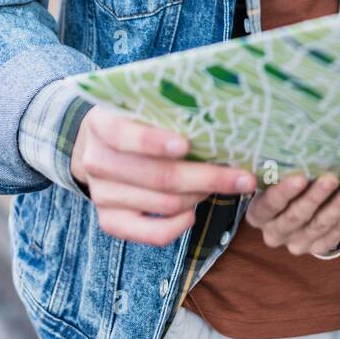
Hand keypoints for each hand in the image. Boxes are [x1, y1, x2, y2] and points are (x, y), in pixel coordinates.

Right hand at [70, 108, 256, 245]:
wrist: (96, 145)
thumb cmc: (135, 120)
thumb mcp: (142, 105)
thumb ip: (168, 110)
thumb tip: (223, 119)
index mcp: (102, 124)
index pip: (125, 135)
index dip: (154, 142)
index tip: (186, 145)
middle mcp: (97, 161)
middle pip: (158, 176)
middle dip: (207, 178)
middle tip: (243, 177)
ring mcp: (102, 195)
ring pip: (163, 204)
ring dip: (200, 196)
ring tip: (223, 185)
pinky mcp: (109, 220)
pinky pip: (152, 233)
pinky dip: (180, 225)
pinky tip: (194, 212)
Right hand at [244, 173, 339, 255]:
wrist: (292, 206)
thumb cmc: (280, 182)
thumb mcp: (270, 175)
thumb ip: (272, 170)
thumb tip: (276, 159)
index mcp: (258, 215)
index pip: (269, 205)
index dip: (285, 192)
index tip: (301, 177)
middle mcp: (275, 233)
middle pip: (297, 216)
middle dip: (316, 196)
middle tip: (332, 178)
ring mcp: (297, 243)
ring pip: (320, 225)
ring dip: (339, 204)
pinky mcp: (317, 247)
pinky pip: (335, 232)